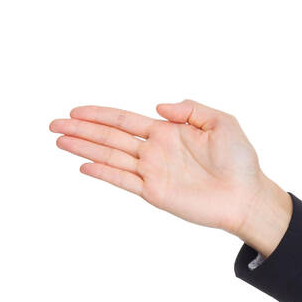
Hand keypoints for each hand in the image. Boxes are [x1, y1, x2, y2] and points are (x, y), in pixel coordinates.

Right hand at [49, 98, 270, 235]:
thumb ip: (191, 110)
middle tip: (54, 124)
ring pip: (111, 156)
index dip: (100, 114)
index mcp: (168, 132)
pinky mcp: (156, 193)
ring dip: (85, 148)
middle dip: (82, 129)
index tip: (75, 110)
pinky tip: (84, 165)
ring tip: (59, 141)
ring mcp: (153, 172)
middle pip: (110, 137)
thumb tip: (158, 107)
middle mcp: (155, 151)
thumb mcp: (222, 123)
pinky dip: (104, 173)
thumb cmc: (240, 160)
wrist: (247, 195)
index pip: (125, 120)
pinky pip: (124, 180)